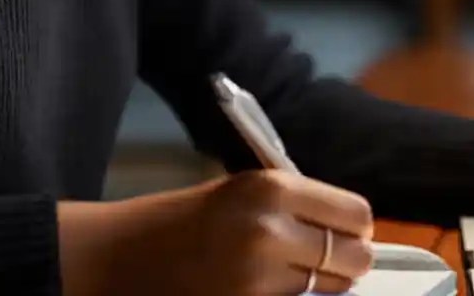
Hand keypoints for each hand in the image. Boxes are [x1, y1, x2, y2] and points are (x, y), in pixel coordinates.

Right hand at [59, 170, 374, 295]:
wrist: (117, 257)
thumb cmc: (180, 221)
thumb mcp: (244, 194)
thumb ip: (297, 206)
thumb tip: (351, 230)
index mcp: (273, 189)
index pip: (356, 214)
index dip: (356, 228)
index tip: (347, 234)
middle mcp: (271, 231)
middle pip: (354, 257)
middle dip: (347, 261)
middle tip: (330, 262)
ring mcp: (258, 277)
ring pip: (331, 290)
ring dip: (324, 286)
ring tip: (296, 276)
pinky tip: (273, 289)